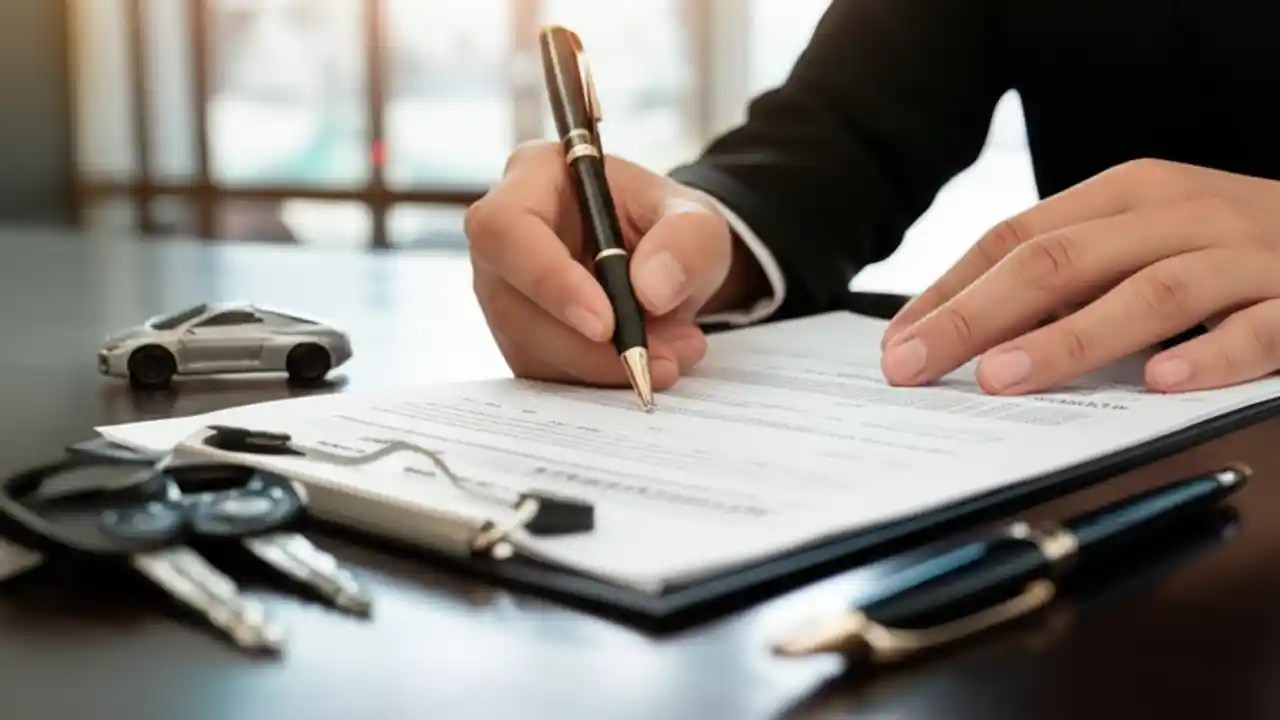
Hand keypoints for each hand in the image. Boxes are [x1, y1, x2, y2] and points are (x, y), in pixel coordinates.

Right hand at [466, 141, 766, 388]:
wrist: (668, 263)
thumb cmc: (668, 227)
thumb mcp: (698, 221)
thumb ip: (686, 242)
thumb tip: (651, 290)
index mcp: (534, 177)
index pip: (506, 228)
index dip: (548, 280)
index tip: (604, 324)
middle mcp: (504, 236)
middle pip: (512, 300)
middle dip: (586, 345)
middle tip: (658, 360)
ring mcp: (505, 290)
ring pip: (529, 346)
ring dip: (601, 367)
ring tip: (672, 357)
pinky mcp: (520, 336)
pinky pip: (544, 372)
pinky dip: (598, 380)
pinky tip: (648, 364)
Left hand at [879, 159, 1279, 393]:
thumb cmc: (1218, 247)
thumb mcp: (1137, 240)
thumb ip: (1065, 278)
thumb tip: (958, 333)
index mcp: (1125, 196)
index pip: (1016, 239)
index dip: (950, 292)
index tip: (899, 345)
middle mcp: (1177, 215)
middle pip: (1060, 261)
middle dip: (977, 316)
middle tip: (918, 365)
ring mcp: (1242, 256)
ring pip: (1147, 293)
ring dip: (1068, 338)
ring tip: (1003, 377)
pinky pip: (1256, 329)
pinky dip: (1209, 355)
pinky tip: (1162, 383)